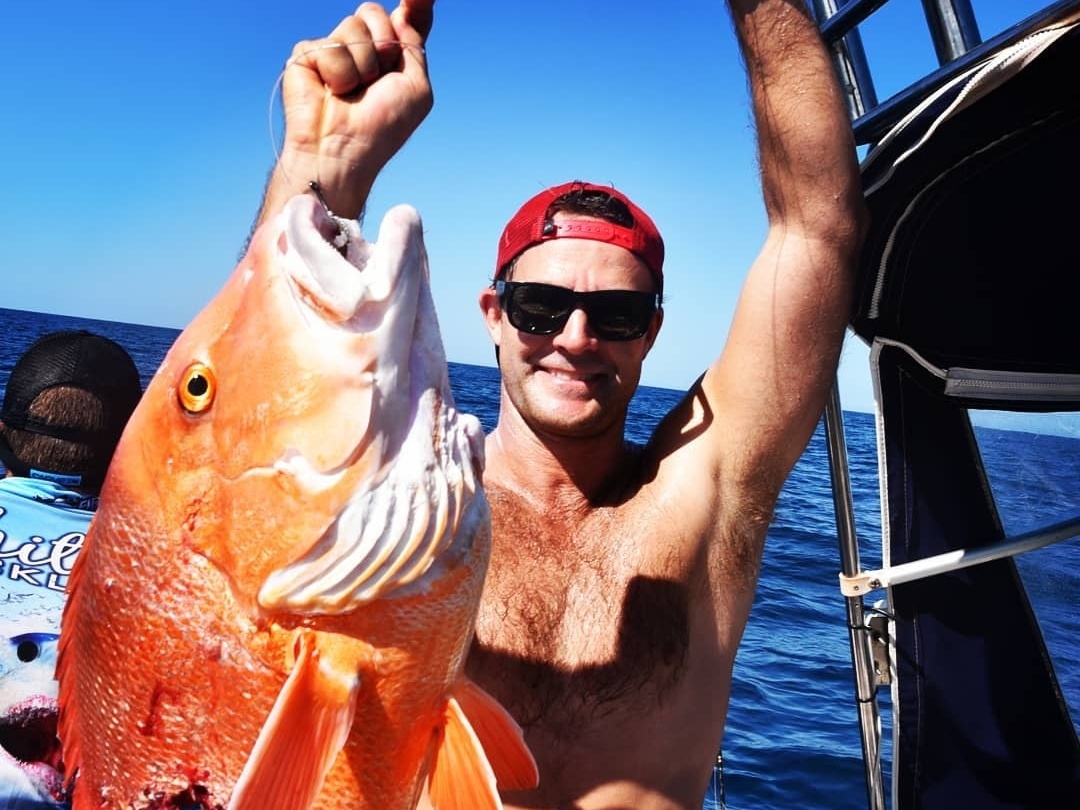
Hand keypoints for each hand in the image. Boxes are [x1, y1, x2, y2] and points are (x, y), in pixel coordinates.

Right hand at [259, 1, 433, 221]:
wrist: (344, 149)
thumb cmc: (382, 126)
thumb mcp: (416, 86)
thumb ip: (415, 44)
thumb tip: (408, 7)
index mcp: (392, 57)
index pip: (406, 18)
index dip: (415, 2)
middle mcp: (362, 50)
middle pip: (375, 12)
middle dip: (383, 44)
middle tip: (376, 81)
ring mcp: (333, 50)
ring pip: (353, 24)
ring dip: (362, 63)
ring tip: (352, 91)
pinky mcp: (307, 55)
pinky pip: (329, 44)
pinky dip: (338, 72)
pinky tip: (331, 92)